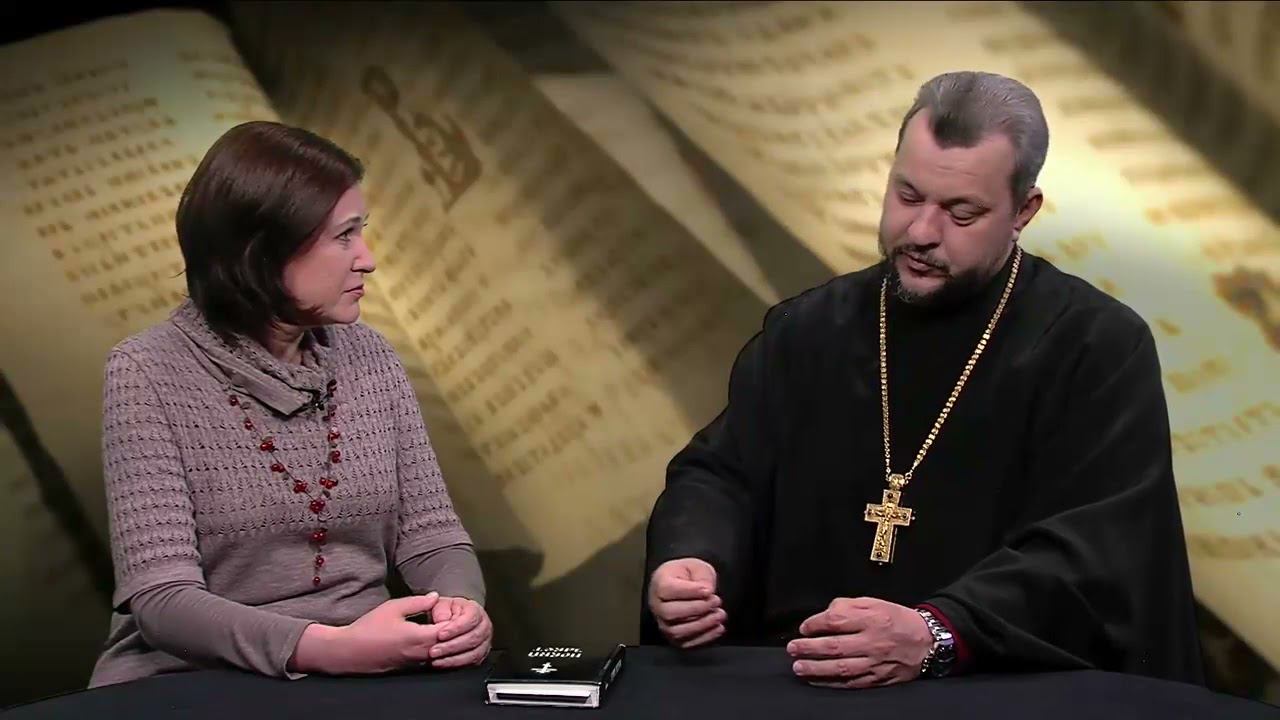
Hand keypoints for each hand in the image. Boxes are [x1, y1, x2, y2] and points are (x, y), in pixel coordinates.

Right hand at [292, 593, 442, 674]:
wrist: (348, 652)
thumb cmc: (369, 628)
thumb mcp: (393, 608)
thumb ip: (417, 602)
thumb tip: (436, 597)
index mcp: (418, 637)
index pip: (449, 631)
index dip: (454, 620)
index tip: (450, 610)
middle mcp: (420, 654)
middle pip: (449, 644)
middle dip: (452, 632)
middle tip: (450, 618)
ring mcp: (415, 664)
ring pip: (441, 653)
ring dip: (444, 641)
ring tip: (440, 626)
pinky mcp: (410, 669)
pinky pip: (430, 659)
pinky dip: (435, 649)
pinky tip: (429, 638)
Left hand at [426, 596, 492, 668]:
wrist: (451, 620)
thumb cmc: (448, 612)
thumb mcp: (441, 605)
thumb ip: (441, 610)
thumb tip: (442, 620)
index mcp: (476, 610)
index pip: (471, 619)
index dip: (456, 628)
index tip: (440, 634)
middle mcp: (484, 626)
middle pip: (473, 638)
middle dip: (451, 646)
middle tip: (434, 650)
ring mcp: (484, 641)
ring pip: (473, 653)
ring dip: (452, 658)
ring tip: (436, 659)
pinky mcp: (480, 654)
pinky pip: (471, 663)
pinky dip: (455, 664)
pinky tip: (442, 663)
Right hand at [647, 558, 725, 648]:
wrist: (682, 585)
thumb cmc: (687, 575)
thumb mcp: (696, 567)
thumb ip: (702, 577)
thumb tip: (707, 593)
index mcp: (659, 583)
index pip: (668, 589)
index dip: (689, 591)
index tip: (708, 591)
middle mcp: (657, 606)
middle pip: (670, 613)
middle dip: (697, 608)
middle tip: (716, 601)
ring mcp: (664, 624)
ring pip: (677, 631)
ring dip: (702, 624)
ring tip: (720, 614)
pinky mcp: (674, 638)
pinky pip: (686, 644)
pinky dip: (704, 637)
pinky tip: (718, 627)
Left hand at [786, 597, 932, 688]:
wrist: (927, 641)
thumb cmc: (898, 620)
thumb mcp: (875, 602)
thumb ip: (849, 605)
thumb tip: (827, 612)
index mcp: (872, 619)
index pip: (836, 621)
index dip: (815, 624)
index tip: (803, 627)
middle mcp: (873, 642)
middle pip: (834, 646)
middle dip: (809, 648)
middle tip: (793, 648)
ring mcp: (875, 663)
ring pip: (840, 668)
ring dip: (816, 668)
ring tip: (799, 666)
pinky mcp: (878, 679)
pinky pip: (851, 683)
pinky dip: (832, 683)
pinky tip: (817, 680)